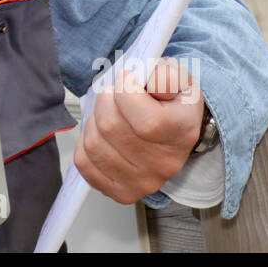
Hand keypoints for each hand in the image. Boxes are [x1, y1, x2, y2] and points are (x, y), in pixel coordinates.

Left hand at [73, 56, 203, 204]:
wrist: (173, 130)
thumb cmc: (170, 102)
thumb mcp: (177, 77)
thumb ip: (163, 75)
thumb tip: (143, 83)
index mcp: (182, 133)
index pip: (145, 120)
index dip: (126, 90)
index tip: (128, 80)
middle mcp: (164, 164)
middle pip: (111, 127)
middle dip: (105, 101)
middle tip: (115, 96)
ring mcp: (142, 182)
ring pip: (94, 144)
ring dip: (94, 121)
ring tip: (110, 114)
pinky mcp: (121, 191)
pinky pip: (84, 162)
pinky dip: (85, 142)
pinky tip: (103, 134)